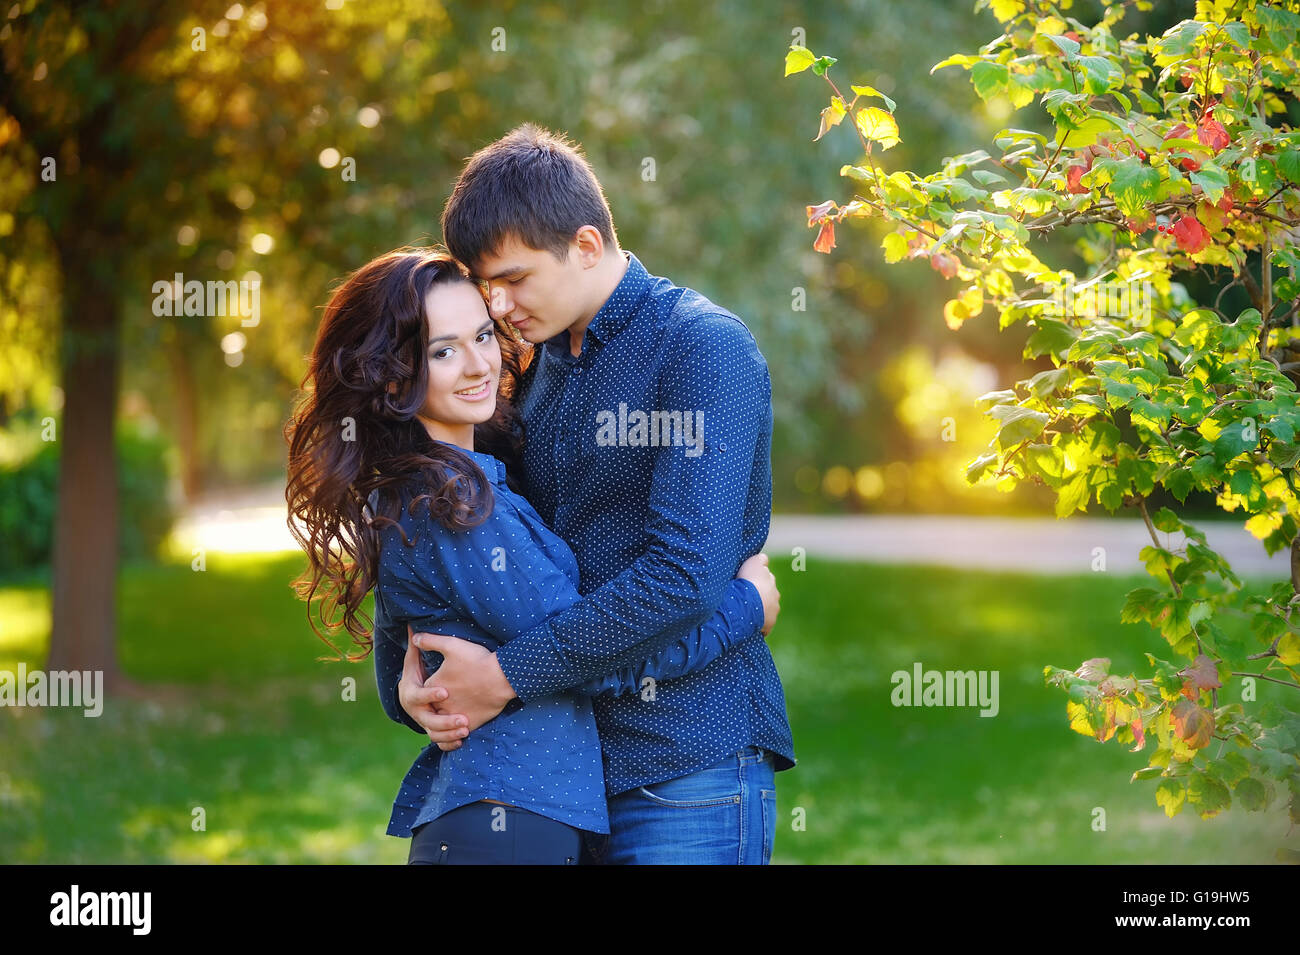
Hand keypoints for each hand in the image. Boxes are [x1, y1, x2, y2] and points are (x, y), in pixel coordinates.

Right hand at [398, 630, 470, 748]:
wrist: (445, 685)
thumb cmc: (439, 667)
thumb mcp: (436, 654)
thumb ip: (426, 642)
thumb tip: (414, 626)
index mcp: (411, 692)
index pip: (417, 696)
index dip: (429, 695)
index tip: (445, 691)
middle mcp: (417, 711)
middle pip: (427, 721)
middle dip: (444, 721)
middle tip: (463, 718)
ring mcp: (428, 722)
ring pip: (435, 735)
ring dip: (449, 734)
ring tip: (466, 728)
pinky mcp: (440, 731)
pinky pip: (442, 743)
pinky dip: (451, 743)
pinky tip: (463, 738)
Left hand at [412, 631, 516, 749]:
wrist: (502, 677)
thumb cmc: (477, 660)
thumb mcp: (451, 645)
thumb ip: (430, 641)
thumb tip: (414, 638)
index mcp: (432, 686)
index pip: (424, 690)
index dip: (431, 686)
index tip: (440, 681)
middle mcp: (440, 705)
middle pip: (432, 708)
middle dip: (436, 704)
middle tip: (446, 698)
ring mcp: (454, 717)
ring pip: (443, 724)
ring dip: (446, 720)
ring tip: (454, 713)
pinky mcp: (469, 725)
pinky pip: (458, 734)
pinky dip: (458, 733)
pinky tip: (463, 726)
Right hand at [737, 552, 779, 635]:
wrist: (747, 604)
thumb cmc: (749, 582)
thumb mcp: (754, 563)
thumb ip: (761, 559)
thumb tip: (765, 559)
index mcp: (771, 581)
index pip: (767, 579)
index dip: (758, 580)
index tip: (749, 582)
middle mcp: (775, 596)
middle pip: (768, 595)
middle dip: (760, 596)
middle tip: (746, 597)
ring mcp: (773, 612)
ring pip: (766, 611)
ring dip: (758, 611)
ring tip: (745, 611)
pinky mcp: (768, 625)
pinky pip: (763, 626)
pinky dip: (758, 625)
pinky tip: (748, 624)